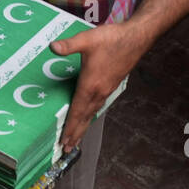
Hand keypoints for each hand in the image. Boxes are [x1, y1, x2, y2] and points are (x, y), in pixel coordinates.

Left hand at [51, 22, 149, 151]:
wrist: (136, 38)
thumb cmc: (112, 39)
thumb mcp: (87, 39)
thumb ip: (69, 45)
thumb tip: (52, 47)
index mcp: (90, 85)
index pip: (77, 111)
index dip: (69, 127)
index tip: (63, 141)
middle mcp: (99, 92)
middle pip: (85, 117)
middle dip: (75, 134)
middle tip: (67, 149)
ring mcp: (106, 89)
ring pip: (92, 113)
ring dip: (83, 126)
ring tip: (76, 139)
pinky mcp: (111, 85)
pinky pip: (98, 106)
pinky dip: (91, 115)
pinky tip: (89, 115)